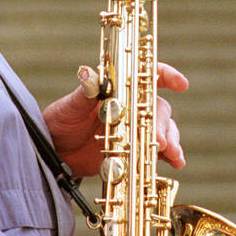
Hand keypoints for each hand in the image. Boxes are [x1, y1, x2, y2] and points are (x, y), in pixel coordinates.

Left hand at [42, 62, 188, 176]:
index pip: (146, 77)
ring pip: (162, 130)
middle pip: (157, 109)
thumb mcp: (69, 107)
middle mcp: (129, 107)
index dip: (166, 76)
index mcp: (117, 91)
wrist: (54, 152)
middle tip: (159, 140)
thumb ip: (83, 93)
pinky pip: (156, 151)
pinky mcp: (132, 150)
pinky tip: (175, 163)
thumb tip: (87, 73)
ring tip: (171, 153)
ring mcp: (133, 129)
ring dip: (171, 140)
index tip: (181, 84)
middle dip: (161, 124)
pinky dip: (168, 156)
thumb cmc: (60, 121)